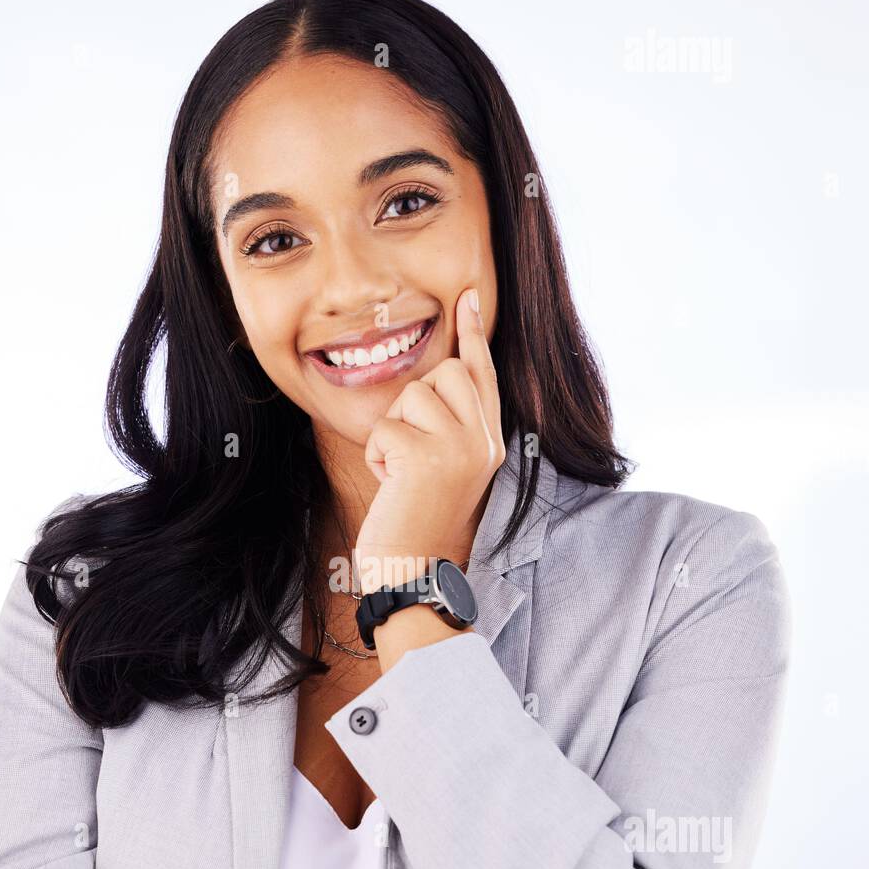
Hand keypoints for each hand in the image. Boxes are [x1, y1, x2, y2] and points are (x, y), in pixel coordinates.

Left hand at [353, 287, 505, 594]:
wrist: (413, 572)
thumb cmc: (419, 525)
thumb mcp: (446, 470)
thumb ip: (450, 426)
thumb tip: (432, 380)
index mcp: (491, 444)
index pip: (482, 375)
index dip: (473, 334)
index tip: (468, 296)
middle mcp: (484, 441)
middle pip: (444, 373)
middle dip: (415, 402)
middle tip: (411, 450)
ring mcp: (460, 448)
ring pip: (413, 394)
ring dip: (393, 430)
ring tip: (402, 473)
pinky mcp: (426, 456)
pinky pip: (385, 426)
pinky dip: (376, 454)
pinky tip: (390, 484)